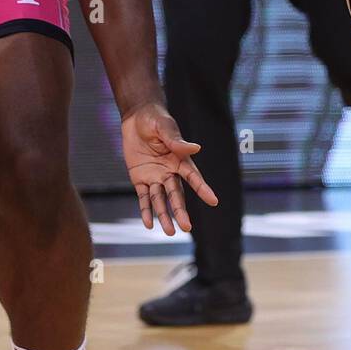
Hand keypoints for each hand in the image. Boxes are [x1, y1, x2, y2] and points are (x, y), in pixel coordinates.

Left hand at [120, 103, 215, 234]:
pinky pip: (143, 197)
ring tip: (170, 232)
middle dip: (181, 211)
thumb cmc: (155, 119)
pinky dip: (146, 210)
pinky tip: (149, 224)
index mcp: (180, 159)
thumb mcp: (164, 127)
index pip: (193, 177)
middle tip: (187, 227)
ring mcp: (154, 176)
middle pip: (176, 194)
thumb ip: (176, 140)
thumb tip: (195, 148)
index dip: (203, 189)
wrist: (136, 117)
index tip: (214, 201)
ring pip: (160, 200)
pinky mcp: (139, 178)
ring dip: (164, 215)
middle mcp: (169, 171)